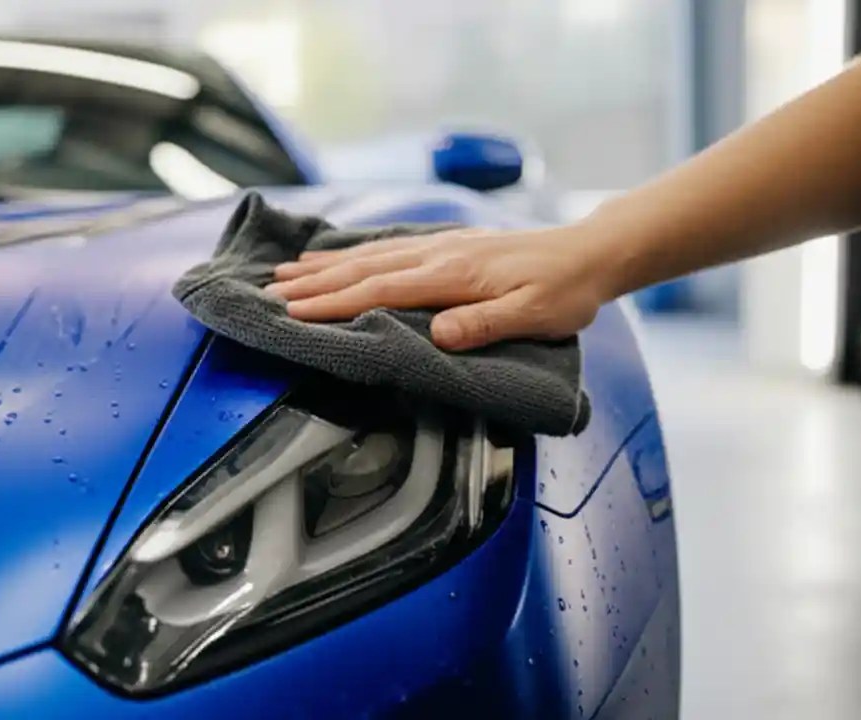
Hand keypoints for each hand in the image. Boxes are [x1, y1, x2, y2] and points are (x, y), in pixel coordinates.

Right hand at [265, 223, 616, 350]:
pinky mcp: (447, 245)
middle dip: (315, 282)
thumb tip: (438, 335)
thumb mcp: (534, 314)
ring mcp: (441, 245)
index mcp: (454, 275)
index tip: (295, 311)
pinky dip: (355, 252)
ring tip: (287, 271)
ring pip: (371, 254)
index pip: (381, 289)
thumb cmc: (565, 291)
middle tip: (271, 292)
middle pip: (364, 268)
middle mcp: (439, 254)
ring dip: (327, 265)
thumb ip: (484, 325)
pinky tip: (338, 256)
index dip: (335, 302)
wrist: (589, 252)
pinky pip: (389, 247)